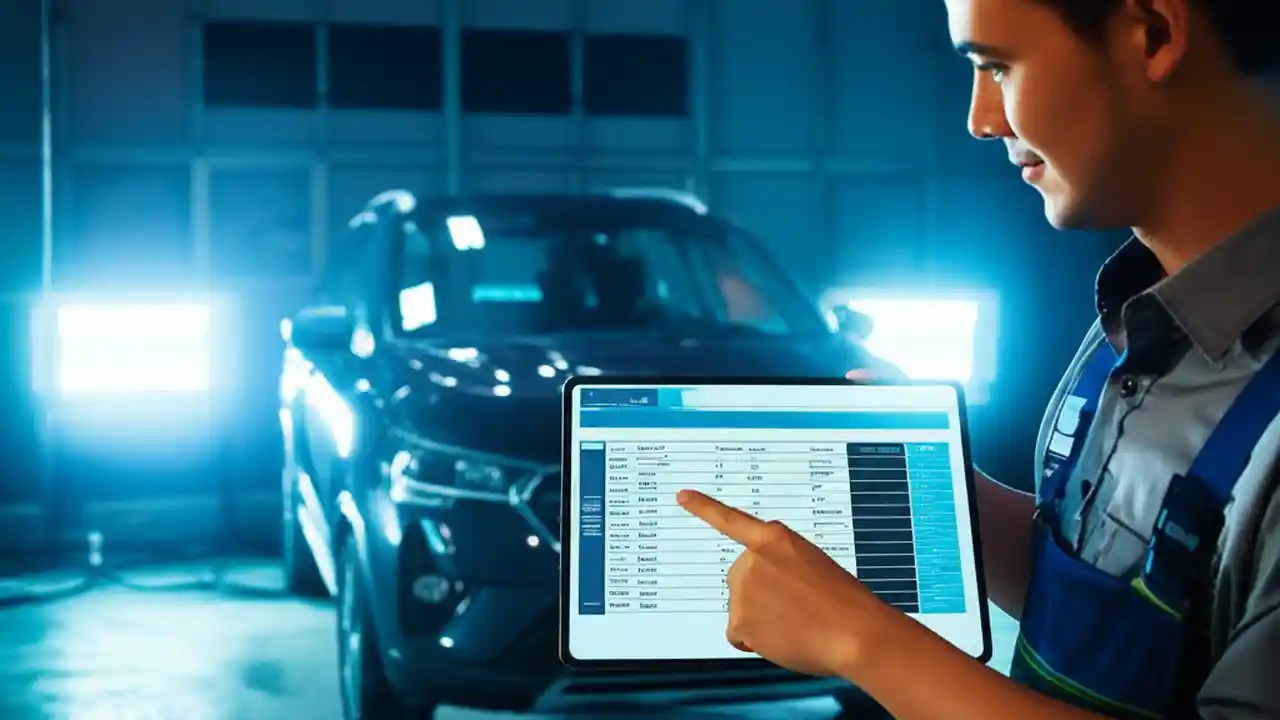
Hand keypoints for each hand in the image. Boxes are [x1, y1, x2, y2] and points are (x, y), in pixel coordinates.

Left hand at [677, 490, 910, 677]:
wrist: (854, 632)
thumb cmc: (842, 602)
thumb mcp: (810, 566)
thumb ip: (780, 568)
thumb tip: (764, 597)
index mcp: (775, 538)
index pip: (731, 520)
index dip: (703, 507)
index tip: (681, 495)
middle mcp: (752, 559)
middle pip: (740, 581)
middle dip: (760, 596)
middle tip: (795, 609)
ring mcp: (743, 588)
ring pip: (741, 611)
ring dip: (761, 621)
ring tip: (796, 624)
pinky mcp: (739, 619)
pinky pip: (738, 635)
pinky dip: (754, 642)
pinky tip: (782, 639)